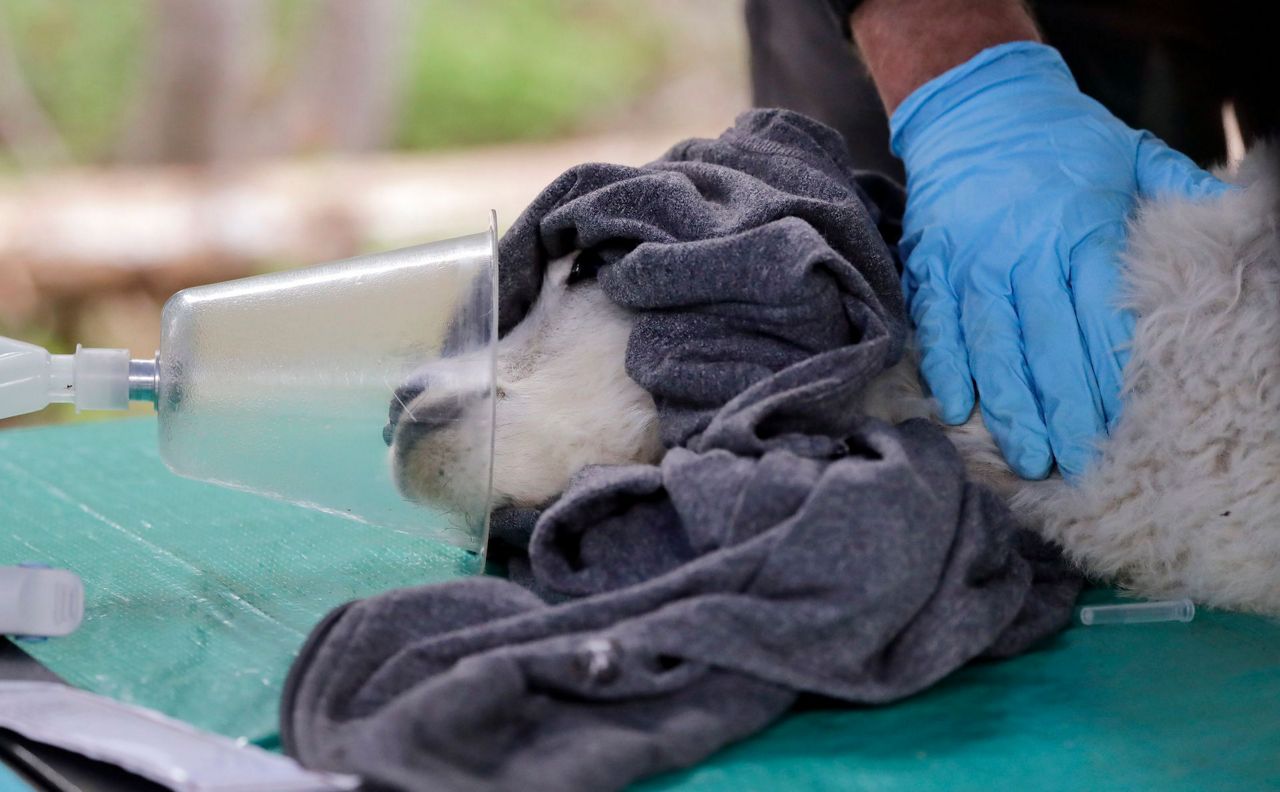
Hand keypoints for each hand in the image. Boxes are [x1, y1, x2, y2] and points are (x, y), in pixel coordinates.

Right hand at [891, 42, 1232, 478]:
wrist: (976, 107)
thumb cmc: (1063, 138)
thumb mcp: (1132, 154)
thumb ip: (1180, 192)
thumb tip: (1236, 218)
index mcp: (1080, 226)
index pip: (1097, 319)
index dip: (1106, 376)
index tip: (1116, 423)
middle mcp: (1023, 251)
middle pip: (1045, 345)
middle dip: (1061, 409)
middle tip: (1072, 462)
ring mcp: (972, 262)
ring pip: (992, 346)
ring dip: (1008, 406)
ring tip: (1027, 456)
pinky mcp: (932, 266)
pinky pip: (938, 328)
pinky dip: (946, 370)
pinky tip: (958, 409)